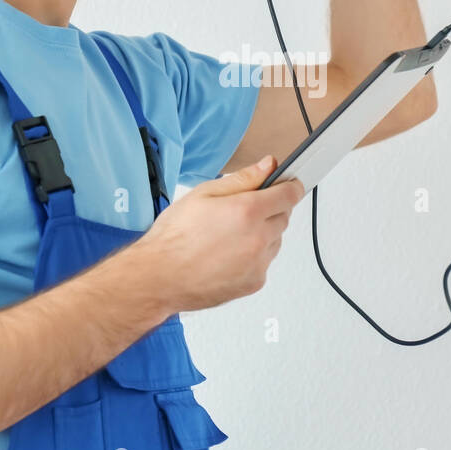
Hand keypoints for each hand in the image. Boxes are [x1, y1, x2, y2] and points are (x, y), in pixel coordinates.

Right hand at [138, 155, 305, 312]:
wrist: (159, 278)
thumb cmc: (174, 237)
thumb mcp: (204, 194)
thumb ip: (242, 179)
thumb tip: (267, 166)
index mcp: (247, 211)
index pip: (289, 194)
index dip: (290, 186)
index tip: (289, 184)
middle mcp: (258, 238)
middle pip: (284, 217)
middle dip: (271, 209)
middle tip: (244, 210)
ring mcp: (258, 263)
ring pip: (275, 241)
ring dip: (263, 233)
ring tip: (230, 235)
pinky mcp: (254, 282)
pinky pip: (264, 262)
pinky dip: (254, 256)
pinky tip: (228, 253)